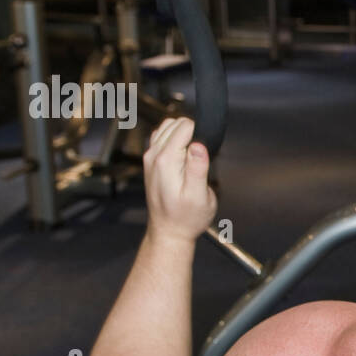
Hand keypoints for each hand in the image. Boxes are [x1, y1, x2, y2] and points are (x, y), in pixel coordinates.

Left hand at [143, 117, 216, 243]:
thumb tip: (199, 144)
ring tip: (192, 160)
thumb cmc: (186, 218)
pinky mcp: (151, 160)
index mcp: (166, 161)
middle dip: (193, 135)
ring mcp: (150, 157)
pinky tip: (183, 157)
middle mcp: (154, 155)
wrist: (169, 231)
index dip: (201, 136)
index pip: (185, 126)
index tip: (205, 155)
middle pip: (177, 123)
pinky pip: (163, 137)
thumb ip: (198, 168)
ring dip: (184, 137)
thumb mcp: (200, 196)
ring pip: (169, 127)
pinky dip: (176, 140)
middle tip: (199, 161)